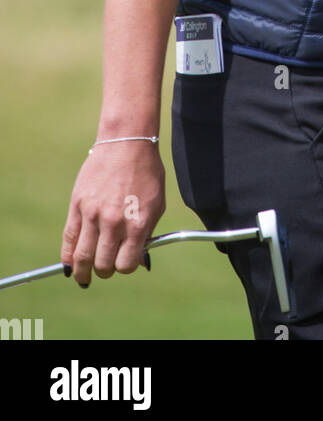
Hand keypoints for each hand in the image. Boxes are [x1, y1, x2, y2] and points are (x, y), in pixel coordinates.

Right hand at [61, 142, 165, 286]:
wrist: (126, 143)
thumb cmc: (146, 174)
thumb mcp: (157, 204)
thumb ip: (147, 234)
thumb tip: (137, 260)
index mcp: (137, 223)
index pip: (126, 264)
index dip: (125, 267)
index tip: (124, 262)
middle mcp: (114, 221)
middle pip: (103, 264)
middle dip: (105, 271)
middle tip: (105, 267)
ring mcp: (93, 213)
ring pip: (83, 256)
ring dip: (83, 271)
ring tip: (83, 276)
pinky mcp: (78, 205)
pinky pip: (69, 238)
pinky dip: (67, 257)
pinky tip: (70, 266)